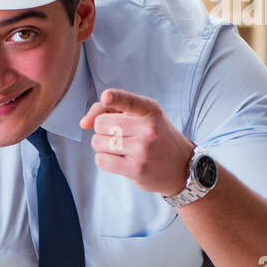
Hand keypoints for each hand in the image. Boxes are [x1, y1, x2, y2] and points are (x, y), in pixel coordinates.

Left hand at [79, 88, 194, 196]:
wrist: (182, 167)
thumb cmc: (156, 137)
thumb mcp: (142, 116)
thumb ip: (110, 109)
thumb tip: (84, 122)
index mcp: (150, 110)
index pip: (128, 101)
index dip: (115, 98)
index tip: (106, 97)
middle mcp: (148, 128)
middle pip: (101, 124)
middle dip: (103, 129)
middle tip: (119, 135)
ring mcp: (142, 150)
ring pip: (98, 142)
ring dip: (102, 146)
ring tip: (121, 147)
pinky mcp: (136, 169)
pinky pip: (102, 160)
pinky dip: (105, 159)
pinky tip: (119, 159)